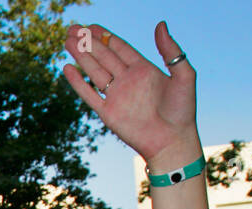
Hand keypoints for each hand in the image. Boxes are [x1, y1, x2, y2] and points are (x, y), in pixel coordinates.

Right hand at [61, 22, 197, 164]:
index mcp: (143, 69)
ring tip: (67, 41)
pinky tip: (67, 69)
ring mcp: (116, 96)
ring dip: (80, 56)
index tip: (92, 26)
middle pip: (103, 56)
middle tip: (73, 29)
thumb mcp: (184, 75)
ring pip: (93, 71)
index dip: (105, 36)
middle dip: (88, 42)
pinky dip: (77, 82)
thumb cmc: (182, 110)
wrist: (172, 140)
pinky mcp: (107, 112)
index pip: (120, 48)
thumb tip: (160, 24)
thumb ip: (171, 51)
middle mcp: (127, 80)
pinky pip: (89, 94)